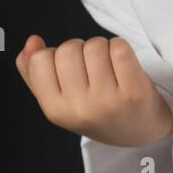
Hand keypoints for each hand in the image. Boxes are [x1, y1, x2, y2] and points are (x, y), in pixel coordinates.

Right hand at [16, 34, 172, 146]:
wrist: (140, 130)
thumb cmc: (98, 109)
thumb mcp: (61, 100)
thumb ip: (36, 73)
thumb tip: (32, 42)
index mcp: (55, 111)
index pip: (40, 59)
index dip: (56, 54)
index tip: (70, 68)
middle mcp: (79, 109)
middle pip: (68, 49)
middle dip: (80, 48)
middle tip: (92, 67)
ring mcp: (108, 102)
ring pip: (95, 45)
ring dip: (103, 47)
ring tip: (109, 67)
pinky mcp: (134, 92)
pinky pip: (119, 47)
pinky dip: (121, 47)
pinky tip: (124, 65)